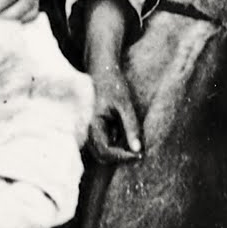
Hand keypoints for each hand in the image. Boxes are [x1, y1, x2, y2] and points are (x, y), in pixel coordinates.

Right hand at [84, 0, 141, 161]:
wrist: (101, 70)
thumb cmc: (113, 85)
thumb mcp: (125, 105)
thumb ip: (131, 127)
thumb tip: (138, 151)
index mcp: (92, 124)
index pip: (106, 151)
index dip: (122, 157)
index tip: (139, 155)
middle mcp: (87, 130)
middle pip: (102, 156)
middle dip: (120, 157)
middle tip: (138, 153)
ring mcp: (90, 130)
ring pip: (102, 152)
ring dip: (118, 151)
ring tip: (132, 141)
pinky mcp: (94, 128)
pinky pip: (103, 144)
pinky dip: (115, 144)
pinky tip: (124, 133)